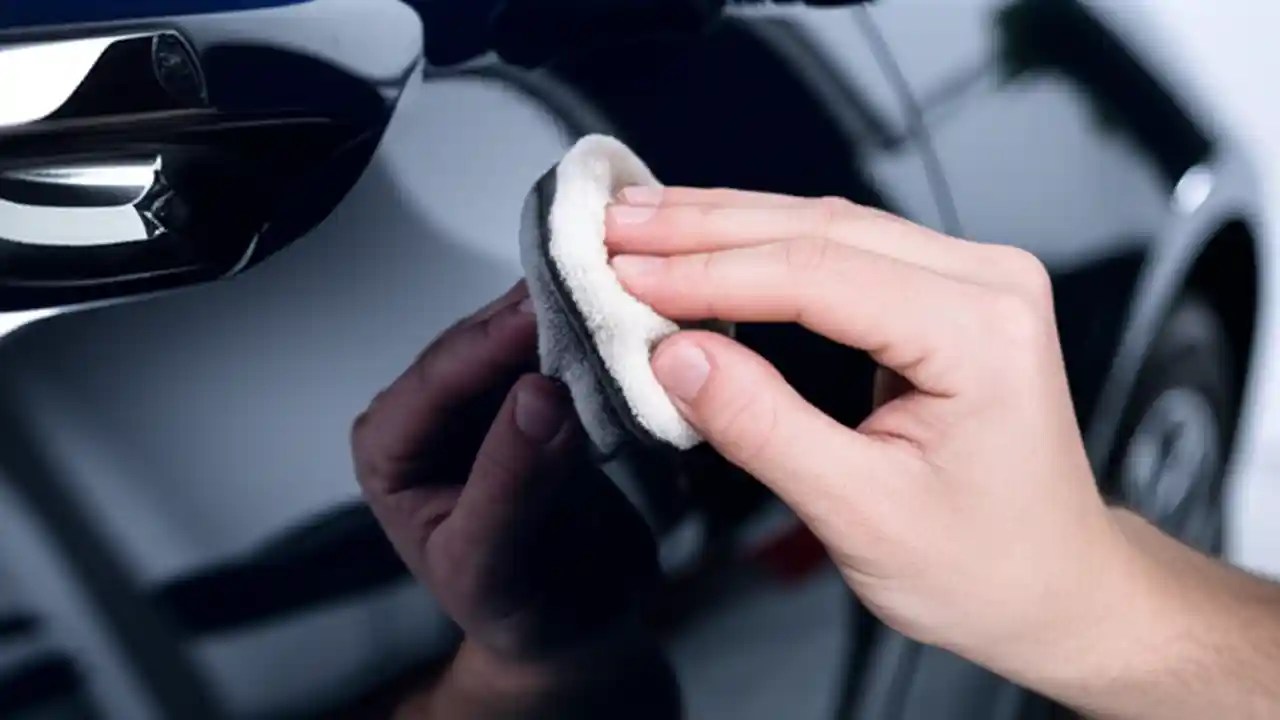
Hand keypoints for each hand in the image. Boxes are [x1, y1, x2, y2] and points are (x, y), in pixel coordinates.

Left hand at [350, 282, 659, 667]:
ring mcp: (490, 399)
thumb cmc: (520, 612)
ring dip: (574, 320)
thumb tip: (539, 393)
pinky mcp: (544, 398)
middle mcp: (433, 412)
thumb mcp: (496, 565)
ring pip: (529, 339)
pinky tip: (634, 328)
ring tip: (624, 295)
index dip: (491, 342)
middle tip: (599, 286)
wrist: (579, 629)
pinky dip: (599, 344)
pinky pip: (569, 356)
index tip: (548, 309)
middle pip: (482, 345)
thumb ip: (511, 484)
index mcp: (391, 448)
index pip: (436, 379)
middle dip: (537, 318)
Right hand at [605, 187, 1149, 692]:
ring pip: (827, 225)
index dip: (710, 274)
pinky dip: (763, 246)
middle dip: (705, 227)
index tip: (626, 275)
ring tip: (640, 221)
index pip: (819, 276)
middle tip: (614, 226)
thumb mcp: (862, 514)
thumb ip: (763, 427)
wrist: (1056, 585)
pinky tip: (708, 240)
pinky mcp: (946, 292)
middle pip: (821, 229)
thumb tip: (676, 357)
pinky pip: (843, 249)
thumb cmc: (984, 566)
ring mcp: (972, 279)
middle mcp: (987, 282)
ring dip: (727, 223)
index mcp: (981, 332)